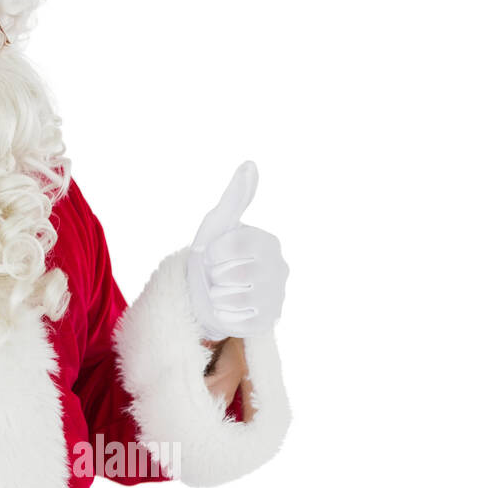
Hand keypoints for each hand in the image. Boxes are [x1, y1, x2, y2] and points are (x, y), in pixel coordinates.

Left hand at [186, 161, 289, 340]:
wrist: (207, 291)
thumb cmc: (213, 255)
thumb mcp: (218, 224)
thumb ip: (235, 197)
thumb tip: (250, 164)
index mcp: (269, 242)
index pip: (230, 247)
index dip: (212, 253)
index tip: (214, 254)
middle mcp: (280, 269)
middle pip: (230, 275)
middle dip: (213, 275)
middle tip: (218, 275)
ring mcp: (276, 298)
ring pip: (231, 299)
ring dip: (215, 296)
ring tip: (222, 291)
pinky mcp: (267, 323)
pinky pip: (234, 321)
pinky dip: (222, 315)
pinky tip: (228, 308)